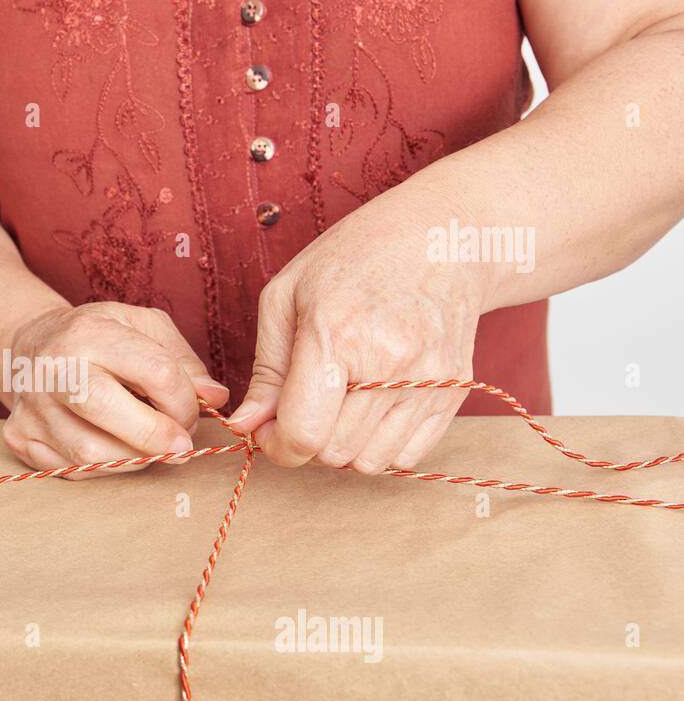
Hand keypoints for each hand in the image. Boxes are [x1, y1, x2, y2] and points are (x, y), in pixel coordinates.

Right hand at [0, 302, 229, 478]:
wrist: (29, 347)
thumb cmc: (97, 337)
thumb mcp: (143, 327)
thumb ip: (183, 361)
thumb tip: (215, 397)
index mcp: (89, 332)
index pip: (154, 372)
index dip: (185, 401)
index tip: (192, 412)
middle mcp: (54, 368)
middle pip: (107, 412)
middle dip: (156, 437)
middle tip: (180, 446)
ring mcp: (32, 406)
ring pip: (90, 453)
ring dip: (133, 458)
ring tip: (149, 448)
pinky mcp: (19, 437)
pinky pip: (71, 470)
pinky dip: (103, 467)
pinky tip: (113, 448)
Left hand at [226, 199, 495, 472]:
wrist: (443, 238)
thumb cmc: (354, 260)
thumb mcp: (288, 296)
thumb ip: (266, 369)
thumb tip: (246, 426)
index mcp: (338, 334)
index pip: (303, 432)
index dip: (276, 445)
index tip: (268, 430)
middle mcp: (390, 363)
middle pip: (333, 453)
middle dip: (306, 442)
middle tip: (303, 408)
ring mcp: (430, 380)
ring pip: (370, 463)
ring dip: (344, 447)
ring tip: (339, 404)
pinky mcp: (455, 391)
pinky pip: (407, 456)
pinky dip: (381, 445)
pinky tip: (371, 408)